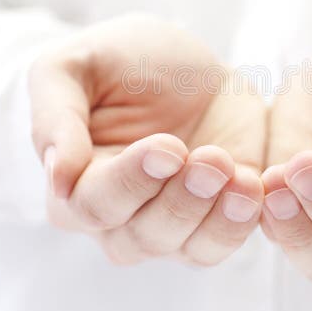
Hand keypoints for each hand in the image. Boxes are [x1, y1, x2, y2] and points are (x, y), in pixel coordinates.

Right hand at [29, 15, 264, 266]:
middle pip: (142, 237)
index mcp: (74, 186)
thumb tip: (57, 177)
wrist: (180, 64)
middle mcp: (118, 219)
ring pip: (187, 248)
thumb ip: (56, 117)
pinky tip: (256, 188)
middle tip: (211, 159)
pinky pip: (226, 240)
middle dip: (180, 200)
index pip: (93, 206)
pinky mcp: (216, 216)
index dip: (131, 181)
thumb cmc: (116, 62)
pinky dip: (243, 222)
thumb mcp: (72, 67)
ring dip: (216, 219)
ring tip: (240, 178)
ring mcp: (170, 224)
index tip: (168, 147)